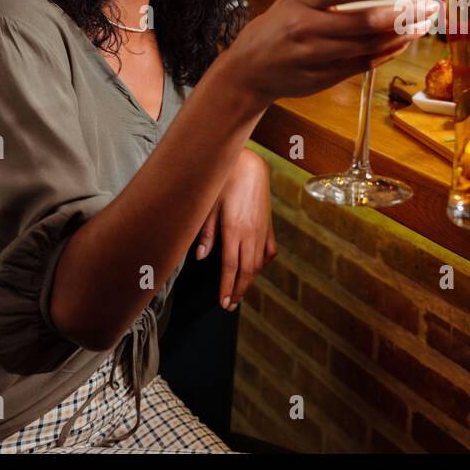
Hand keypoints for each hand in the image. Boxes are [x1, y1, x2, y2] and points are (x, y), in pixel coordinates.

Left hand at [194, 149, 274, 310]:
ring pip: (258, 263)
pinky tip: (257, 267)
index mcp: (235, 230)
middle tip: (231, 305)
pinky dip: (263, 262)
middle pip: (246, 270)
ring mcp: (262, 230)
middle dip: (239, 290)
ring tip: (241, 291)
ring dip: (249, 280)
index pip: (231, 267)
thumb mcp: (210, 204)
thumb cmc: (226, 180)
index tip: (224, 302)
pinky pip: (268, 249)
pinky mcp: (268, 224)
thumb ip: (206, 232)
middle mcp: (251, 233)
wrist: (250, 164)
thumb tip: (201, 257)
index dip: (227, 287)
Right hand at [224, 0, 435, 107]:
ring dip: (399, 36)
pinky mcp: (322, 78)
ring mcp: (314, 56)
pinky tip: (403, 43)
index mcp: (300, 2)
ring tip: (422, 26)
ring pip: (366, 46)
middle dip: (400, 15)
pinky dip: (386, 54)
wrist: (249, 70)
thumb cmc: (278, 28)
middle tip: (428, 8)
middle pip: (361, 23)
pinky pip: (362, 65)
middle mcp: (306, 29)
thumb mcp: (295, 1)